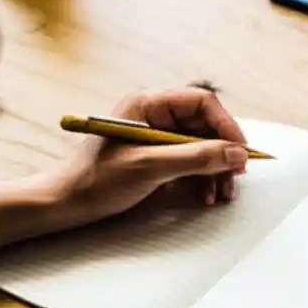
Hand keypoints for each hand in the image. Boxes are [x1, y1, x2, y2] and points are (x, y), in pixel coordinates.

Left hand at [0, 87, 249, 246]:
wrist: (68, 204)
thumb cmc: (98, 180)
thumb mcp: (150, 167)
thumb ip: (195, 158)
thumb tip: (237, 154)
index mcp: (149, 105)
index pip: (202, 103)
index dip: (226, 125)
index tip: (240, 152)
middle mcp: (156, 116)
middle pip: (207, 126)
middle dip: (223, 153)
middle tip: (235, 176)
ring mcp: (158, 137)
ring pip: (204, 146)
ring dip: (217, 169)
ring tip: (221, 193)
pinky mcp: (159, 156)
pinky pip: (193, 161)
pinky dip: (204, 178)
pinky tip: (206, 194)